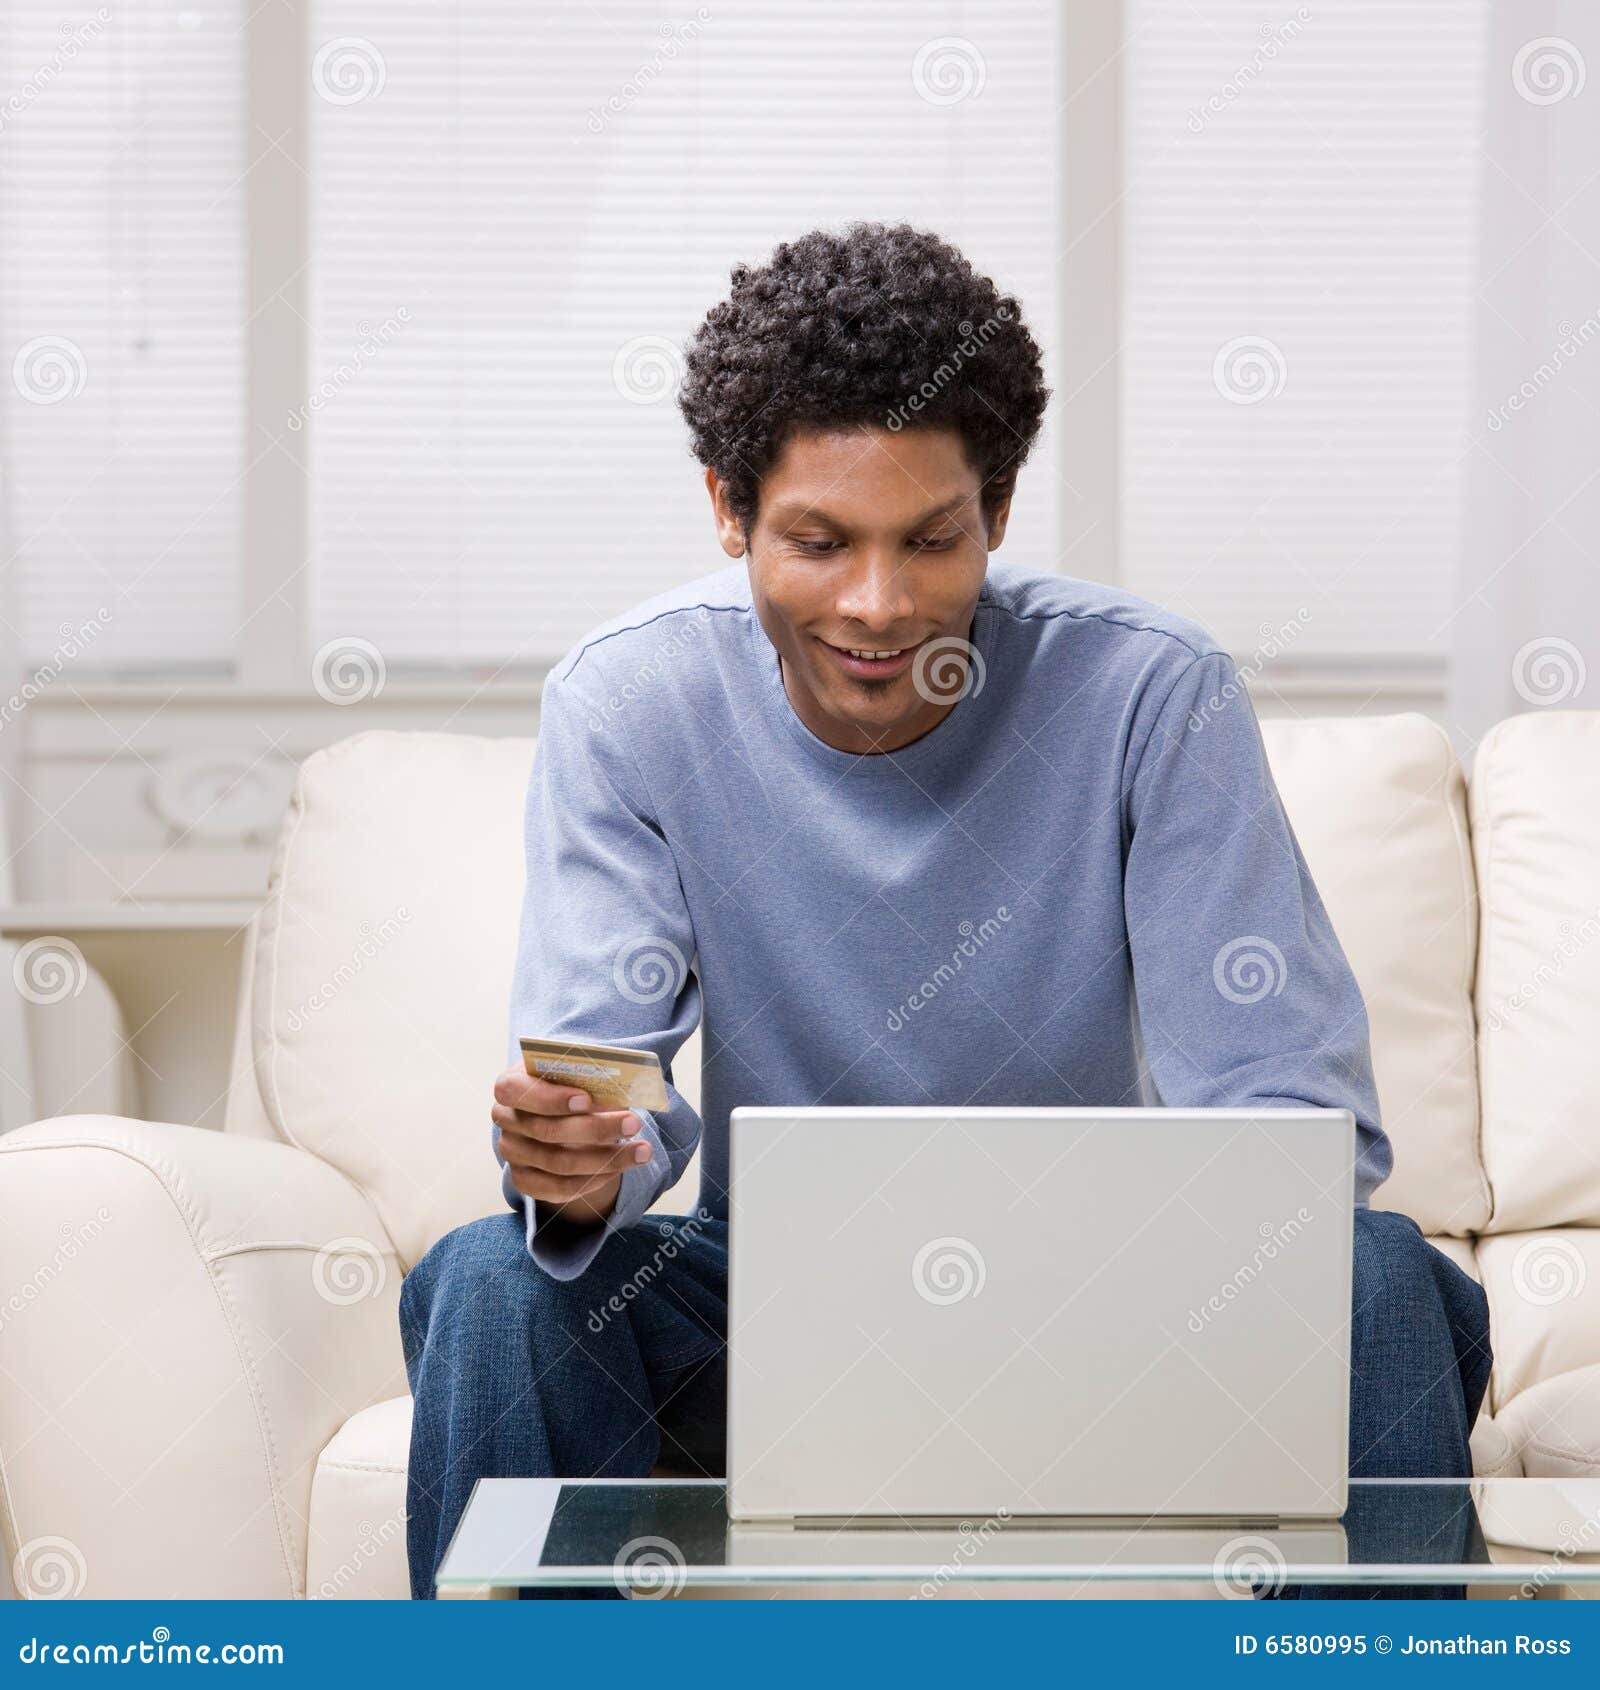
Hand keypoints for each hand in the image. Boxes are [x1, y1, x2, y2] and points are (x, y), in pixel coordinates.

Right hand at [490, 1065, 653, 1227]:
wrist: (558, 1111)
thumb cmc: (568, 1083)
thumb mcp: (575, 1072)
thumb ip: (588, 1077)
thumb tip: (619, 1094)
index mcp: (510, 1086)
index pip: (515, 1091)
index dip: (550, 1098)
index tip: (587, 1099)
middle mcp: (505, 1120)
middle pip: (546, 1130)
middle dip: (596, 1129)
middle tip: (634, 1124)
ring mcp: (513, 1153)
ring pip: (559, 1163)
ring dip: (606, 1158)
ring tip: (642, 1150)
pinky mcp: (525, 1180)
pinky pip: (560, 1188)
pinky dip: (594, 1179)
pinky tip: (618, 1168)